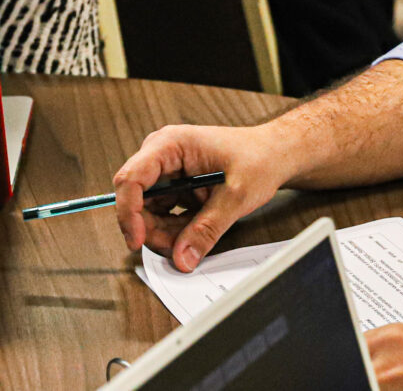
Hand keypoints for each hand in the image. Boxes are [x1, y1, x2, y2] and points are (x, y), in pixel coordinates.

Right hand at [112, 123, 292, 270]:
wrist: (274, 154)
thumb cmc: (259, 157)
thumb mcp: (236, 195)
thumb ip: (207, 229)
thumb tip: (182, 258)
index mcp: (171, 145)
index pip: (131, 179)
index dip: (128, 213)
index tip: (137, 241)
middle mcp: (162, 155)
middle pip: (136, 201)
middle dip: (154, 230)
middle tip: (179, 247)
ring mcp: (167, 172)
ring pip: (148, 214)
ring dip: (168, 232)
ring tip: (198, 233)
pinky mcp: (174, 186)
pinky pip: (163, 216)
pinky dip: (177, 230)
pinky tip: (198, 227)